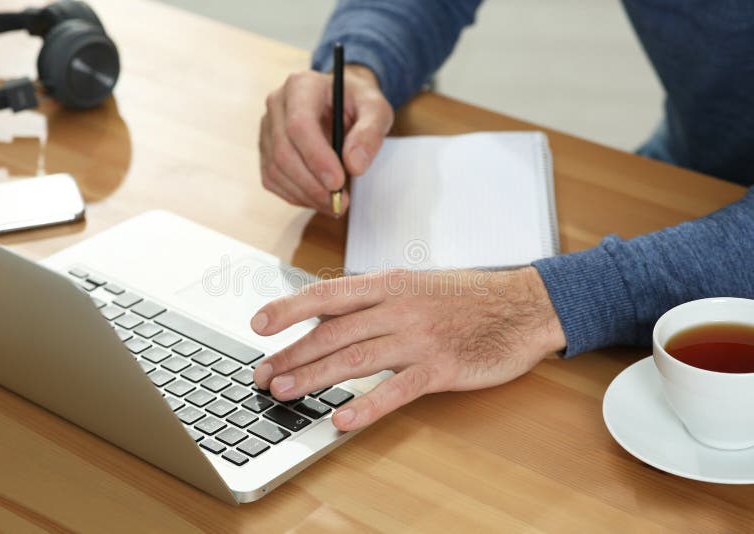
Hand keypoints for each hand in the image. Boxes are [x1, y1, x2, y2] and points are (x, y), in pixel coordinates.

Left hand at [251, 267, 565, 430]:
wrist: (523, 306)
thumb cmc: (466, 297)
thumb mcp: (415, 284)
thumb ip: (373, 300)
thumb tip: (326, 316)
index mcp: (390, 283)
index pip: (329, 294)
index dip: (291, 308)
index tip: (260, 323)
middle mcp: (399, 307)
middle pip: (334, 333)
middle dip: (292, 355)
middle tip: (261, 375)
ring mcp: (420, 338)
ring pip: (356, 359)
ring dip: (315, 377)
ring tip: (284, 392)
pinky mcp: (441, 367)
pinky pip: (397, 389)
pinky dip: (367, 405)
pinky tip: (342, 418)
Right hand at [258, 65, 393, 215]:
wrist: (341, 102)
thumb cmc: (357, 103)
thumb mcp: (376, 109)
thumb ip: (370, 133)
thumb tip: (355, 165)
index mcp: (301, 85)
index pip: (299, 125)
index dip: (316, 158)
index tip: (338, 182)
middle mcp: (277, 104)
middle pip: (284, 152)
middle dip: (312, 184)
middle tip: (340, 201)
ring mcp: (267, 128)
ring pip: (276, 170)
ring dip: (305, 194)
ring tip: (334, 204)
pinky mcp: (266, 150)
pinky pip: (273, 180)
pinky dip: (296, 196)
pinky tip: (318, 199)